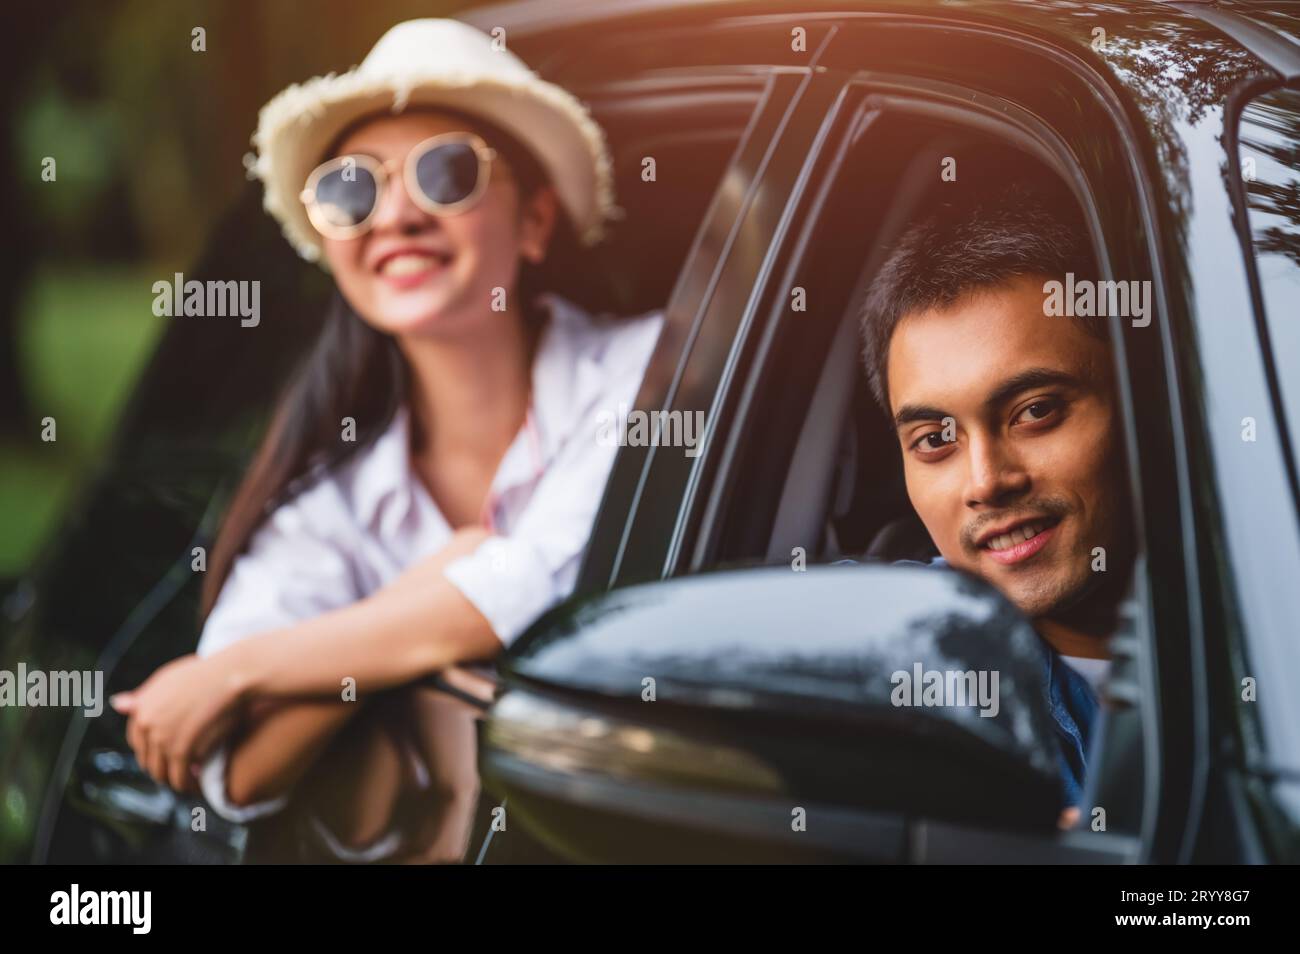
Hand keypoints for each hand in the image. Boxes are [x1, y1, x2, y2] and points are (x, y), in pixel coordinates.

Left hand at [111, 654, 245, 792]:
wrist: (231, 675)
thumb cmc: (207, 673)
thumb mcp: (168, 678)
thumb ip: (143, 696)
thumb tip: (116, 703)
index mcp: (141, 708)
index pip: (137, 742)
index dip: (152, 751)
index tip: (168, 753)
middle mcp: (146, 724)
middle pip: (147, 760)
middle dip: (163, 767)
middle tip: (183, 768)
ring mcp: (162, 739)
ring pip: (161, 773)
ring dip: (174, 780)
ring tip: (191, 779)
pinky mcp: (181, 750)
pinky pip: (180, 778)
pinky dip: (188, 785)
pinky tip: (199, 782)